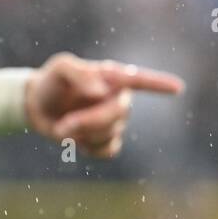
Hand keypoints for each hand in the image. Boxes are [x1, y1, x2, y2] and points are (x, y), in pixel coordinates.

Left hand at [26, 53, 184, 158]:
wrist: (38, 106)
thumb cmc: (53, 82)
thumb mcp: (60, 68)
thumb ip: (79, 72)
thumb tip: (101, 91)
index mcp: (113, 77)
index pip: (140, 80)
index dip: (159, 84)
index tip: (179, 88)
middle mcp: (119, 98)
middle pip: (118, 113)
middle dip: (89, 121)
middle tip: (63, 125)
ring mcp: (115, 121)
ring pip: (111, 133)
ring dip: (83, 134)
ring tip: (63, 128)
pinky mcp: (106, 140)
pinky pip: (109, 150)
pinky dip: (91, 149)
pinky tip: (78, 142)